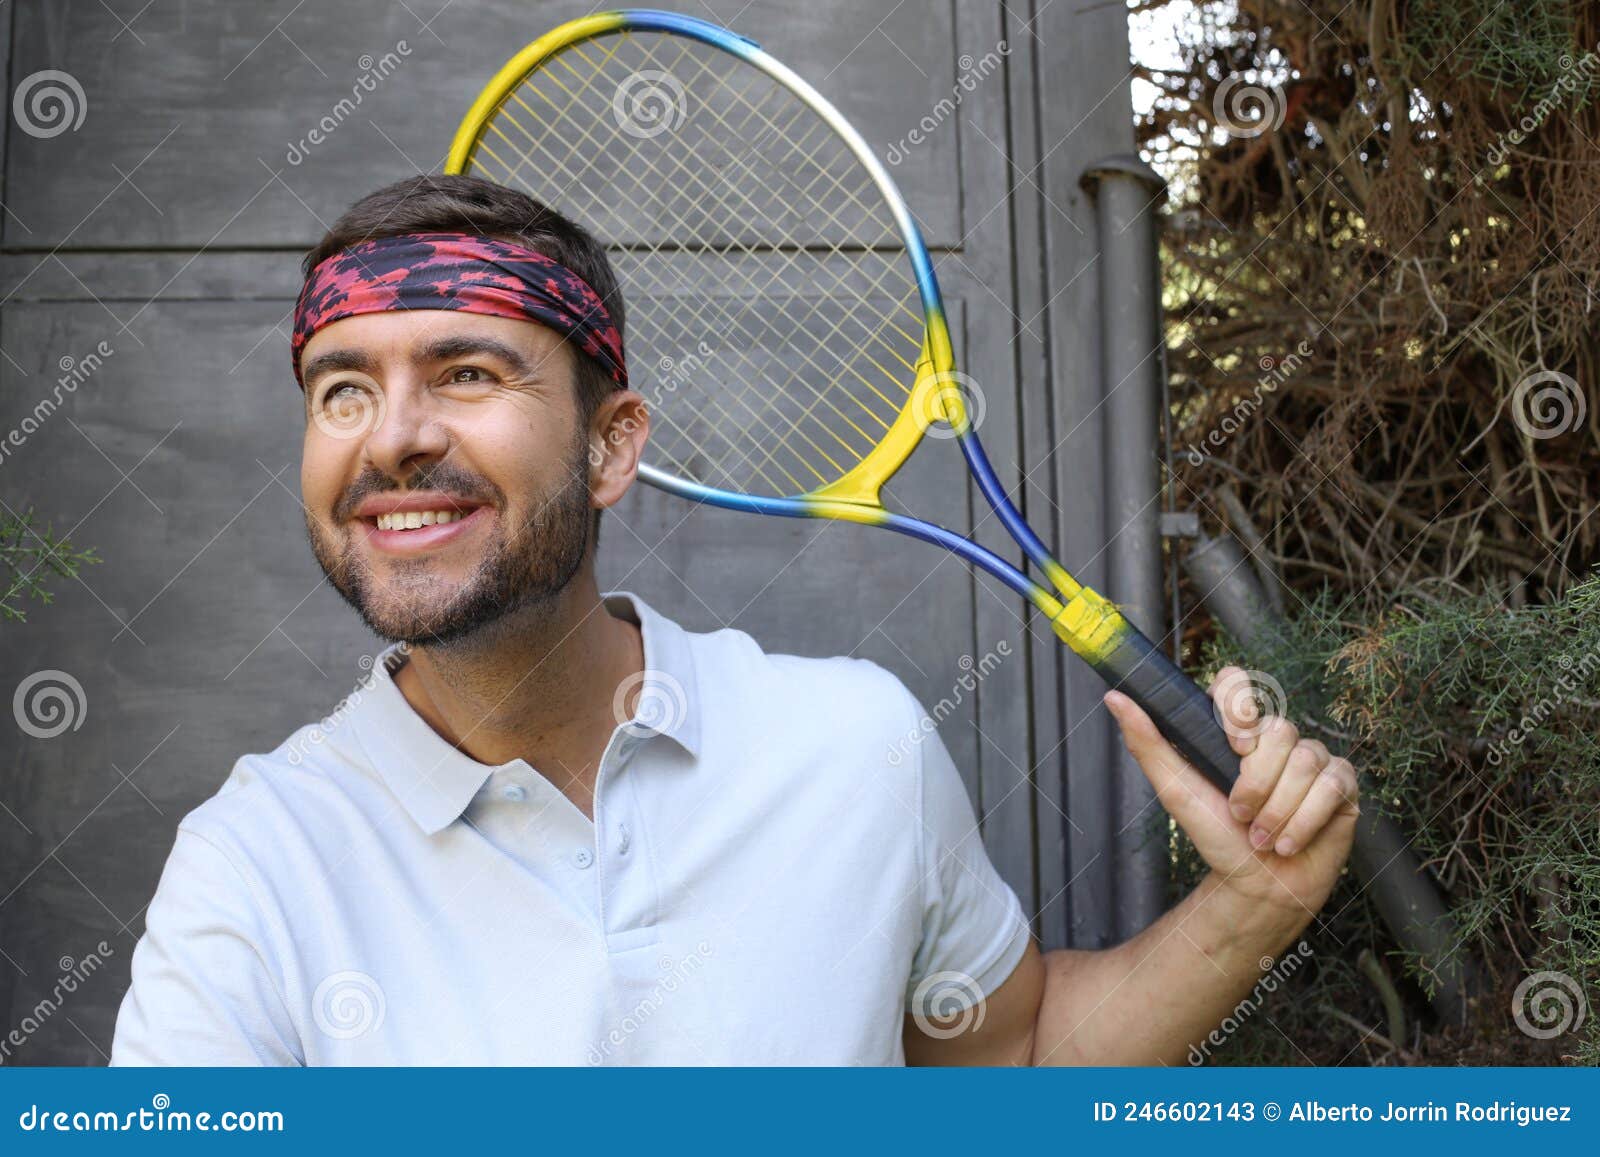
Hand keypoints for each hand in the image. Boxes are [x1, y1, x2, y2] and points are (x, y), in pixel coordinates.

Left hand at [1103, 666, 1359, 922]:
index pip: (1237, 682)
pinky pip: (1331, 785)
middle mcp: (1277, 737)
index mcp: (1237, 731)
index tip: (1233, 743)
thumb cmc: (1217, 835)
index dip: (1240, 705)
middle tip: (1241, 816)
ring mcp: (1313, 757)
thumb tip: (1115, 698)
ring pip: (1304, 762)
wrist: (1257, 885)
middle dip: (1255, 785)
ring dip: (1277, 811)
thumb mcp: (1176, 789)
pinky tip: (1289, 842)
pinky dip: (1304, 822)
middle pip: (1278, 732)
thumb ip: (1148, 743)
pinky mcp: (1342, 783)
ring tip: (1263, 837)